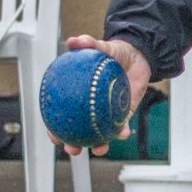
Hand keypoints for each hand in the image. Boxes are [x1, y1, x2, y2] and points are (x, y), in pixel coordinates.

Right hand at [61, 34, 152, 153]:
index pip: (62, 115)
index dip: (54, 128)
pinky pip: (122, 125)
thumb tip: (73, 41)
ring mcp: (107, 113)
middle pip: (78, 131)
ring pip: (100, 134)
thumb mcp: (101, 46)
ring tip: (99, 149)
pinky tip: (122, 133)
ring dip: (99, 145)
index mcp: (78, 95)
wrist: (138, 55)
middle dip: (73, 144)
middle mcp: (91, 107)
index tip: (53, 136)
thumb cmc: (114, 52)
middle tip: (72, 149)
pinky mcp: (124, 114)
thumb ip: (88, 44)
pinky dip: (122, 131)